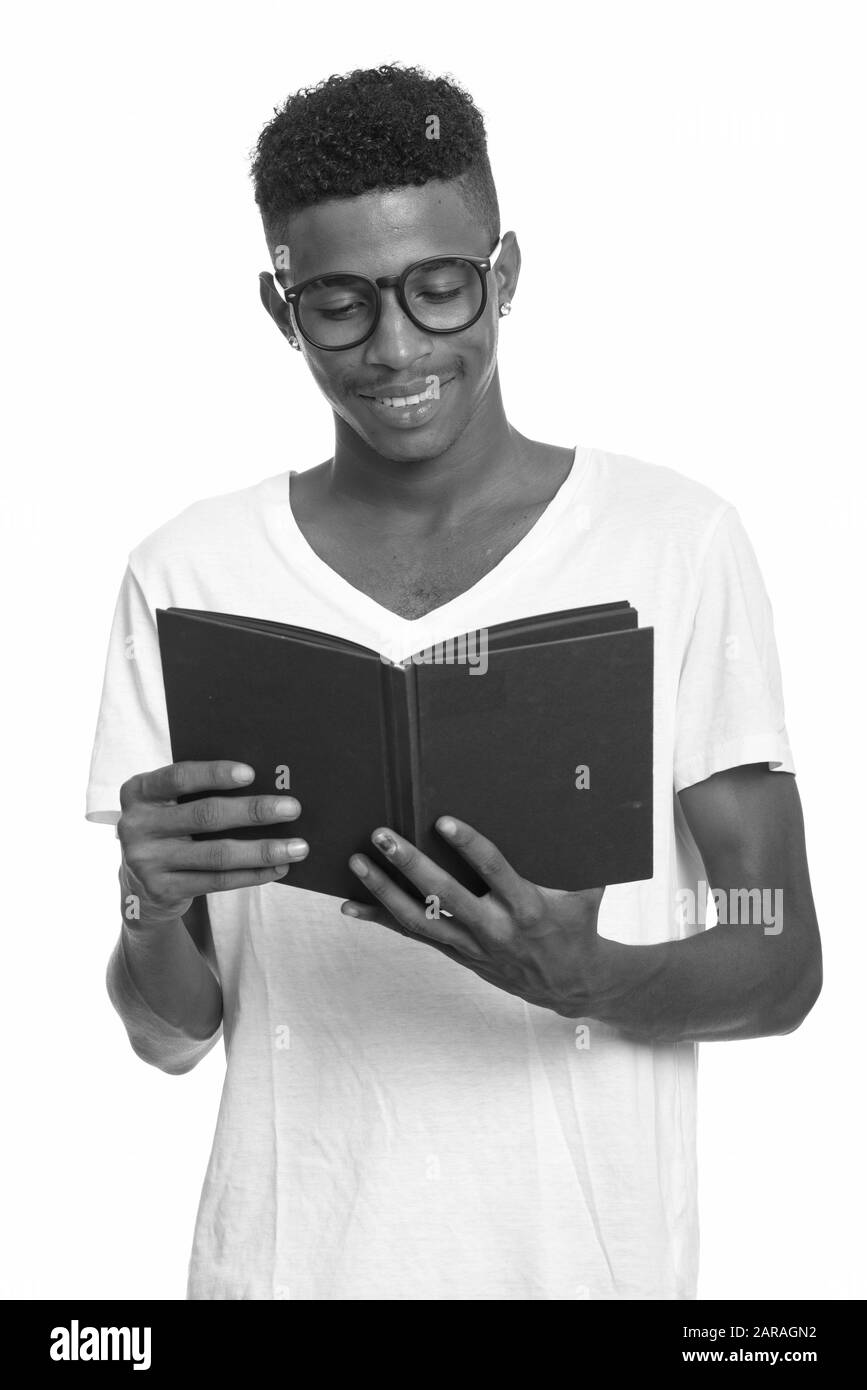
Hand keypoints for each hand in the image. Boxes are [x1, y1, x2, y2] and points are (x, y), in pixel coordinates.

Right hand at [117, 760, 308, 926]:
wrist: (137, 882)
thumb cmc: (168, 827)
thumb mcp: (168, 804)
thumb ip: (197, 791)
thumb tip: (265, 783)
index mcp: (138, 792)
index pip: (179, 777)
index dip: (215, 774)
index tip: (251, 773)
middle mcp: (137, 825)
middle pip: (205, 816)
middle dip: (254, 811)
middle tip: (291, 808)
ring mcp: (147, 861)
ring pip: (217, 855)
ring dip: (263, 850)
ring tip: (297, 847)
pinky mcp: (163, 890)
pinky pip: (217, 882)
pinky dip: (253, 874)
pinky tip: (278, 868)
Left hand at [341, 816, 605, 1016]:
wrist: (569, 984)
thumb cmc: (578, 925)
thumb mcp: (586, 890)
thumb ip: (580, 853)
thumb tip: (581, 803)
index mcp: (527, 907)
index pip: (494, 872)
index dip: (470, 847)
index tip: (444, 822)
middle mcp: (495, 927)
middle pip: (445, 896)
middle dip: (411, 865)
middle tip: (382, 836)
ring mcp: (471, 943)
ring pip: (420, 918)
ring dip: (384, 891)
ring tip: (357, 861)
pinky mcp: (456, 952)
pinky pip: (413, 934)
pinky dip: (379, 918)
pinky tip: (349, 906)